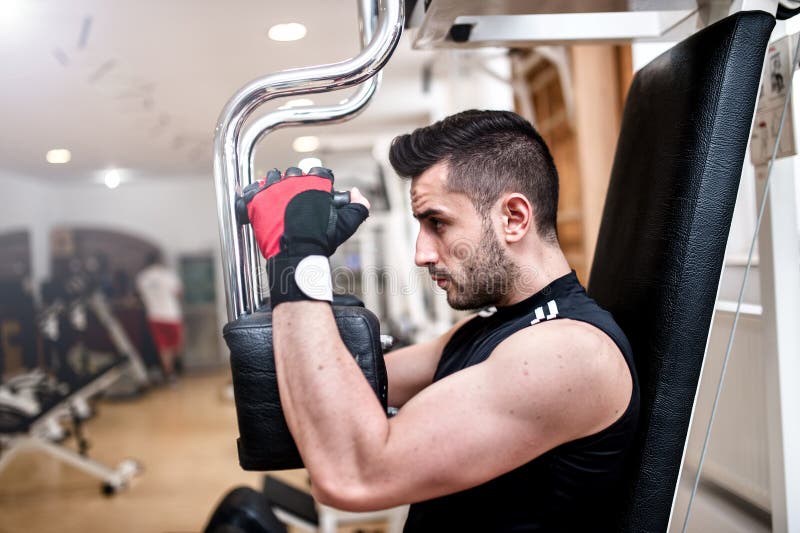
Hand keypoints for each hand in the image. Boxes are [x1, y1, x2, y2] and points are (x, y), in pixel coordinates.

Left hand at [237, 166, 368, 306]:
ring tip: (278, 198)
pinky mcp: (257, 200)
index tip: (316, 194)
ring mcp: (273, 189)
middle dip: (296, 183)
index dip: (318, 183)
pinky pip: (252, 189)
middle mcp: (293, 181)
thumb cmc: (321, 240)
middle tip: (296, 199)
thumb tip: (357, 194)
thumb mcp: (346, 224)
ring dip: (275, 184)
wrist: (298, 254)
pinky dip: (255, 193)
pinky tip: (260, 202)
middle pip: (294, 173)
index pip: (318, 173)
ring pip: (272, 177)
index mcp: (315, 182)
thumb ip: (358, 207)